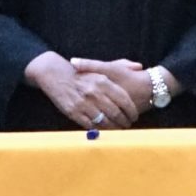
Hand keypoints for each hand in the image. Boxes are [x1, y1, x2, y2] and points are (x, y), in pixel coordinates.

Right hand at [27, 51, 141, 129]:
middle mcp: (94, 93)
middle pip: (116, 113)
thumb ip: (121, 65)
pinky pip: (91, 126)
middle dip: (124, 122)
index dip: (131, 111)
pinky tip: (104, 130)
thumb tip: (139, 66)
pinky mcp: (74, 112)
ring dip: (114, 128)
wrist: (55, 75)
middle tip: (127, 125)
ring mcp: (84, 103)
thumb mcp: (100, 67)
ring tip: (118, 130)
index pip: (124, 100)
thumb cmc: (81, 73)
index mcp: (103, 81)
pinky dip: (99, 130)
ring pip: (105, 122)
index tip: (134, 116)